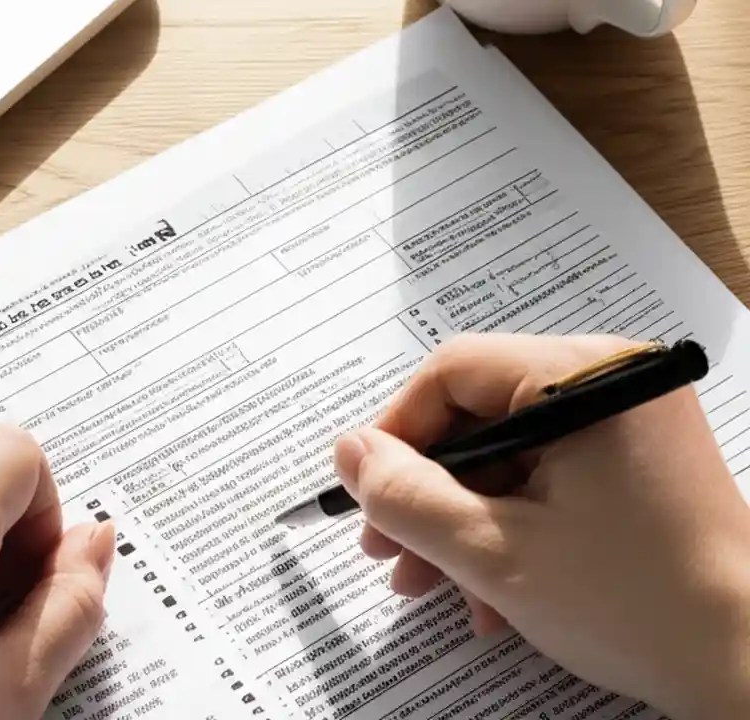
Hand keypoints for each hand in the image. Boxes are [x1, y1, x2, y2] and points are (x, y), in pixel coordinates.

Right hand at [335, 334, 749, 718]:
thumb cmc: (639, 605)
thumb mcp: (493, 552)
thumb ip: (405, 496)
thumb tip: (350, 452)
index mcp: (587, 377)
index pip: (454, 372)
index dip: (395, 431)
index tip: (364, 489)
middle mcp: (613, 383)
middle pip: (479, 417)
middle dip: (426, 494)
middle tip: (388, 550)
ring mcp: (630, 426)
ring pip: (508, 457)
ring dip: (461, 523)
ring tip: (429, 584)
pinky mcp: (638, 465)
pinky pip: (548, 479)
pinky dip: (510, 529)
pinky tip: (489, 594)